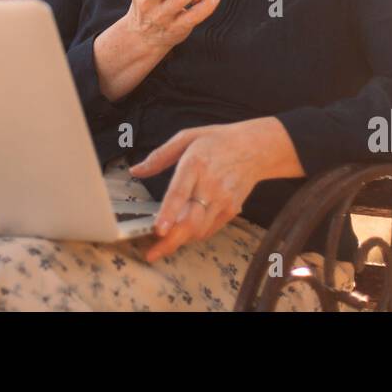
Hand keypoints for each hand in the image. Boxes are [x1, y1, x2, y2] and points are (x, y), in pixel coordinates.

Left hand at [128, 117, 303, 262]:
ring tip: (163, 243)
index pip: (180, 193)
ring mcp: (223, 200)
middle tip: (152, 253)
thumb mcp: (186, 137)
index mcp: (195, 164)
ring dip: (180, 239)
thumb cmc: (218, 141)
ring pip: (199, 230)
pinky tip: (183, 232)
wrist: (256, 148)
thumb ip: (159, 156)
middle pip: (190, 221)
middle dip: (171, 241)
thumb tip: (135, 170)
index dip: (168, 213)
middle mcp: (210, 185)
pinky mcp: (231, 210)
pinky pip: (209, 230)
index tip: (158, 230)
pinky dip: (194, 234)